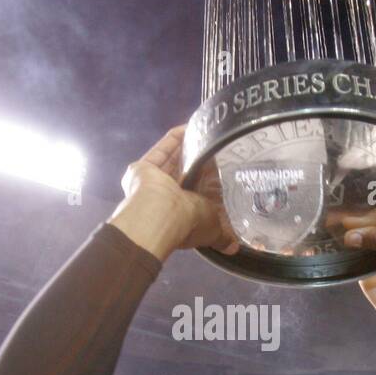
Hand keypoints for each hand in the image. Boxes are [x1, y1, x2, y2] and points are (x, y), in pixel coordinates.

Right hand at [108, 126, 239, 260]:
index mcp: (182, 215)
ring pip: (171, 161)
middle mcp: (165, 200)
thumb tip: (234, 248)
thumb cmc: (188, 222)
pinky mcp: (141, 168)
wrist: (159, 213)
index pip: (197, 196)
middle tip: (215, 147)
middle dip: (196, 163)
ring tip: (204, 133)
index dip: (208, 185)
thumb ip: (224, 235)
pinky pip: (161, 150)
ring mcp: (151, 183)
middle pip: (183, 176)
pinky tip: (189, 127)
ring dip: (186, 148)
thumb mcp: (213, 229)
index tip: (223, 171)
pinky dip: (174, 139)